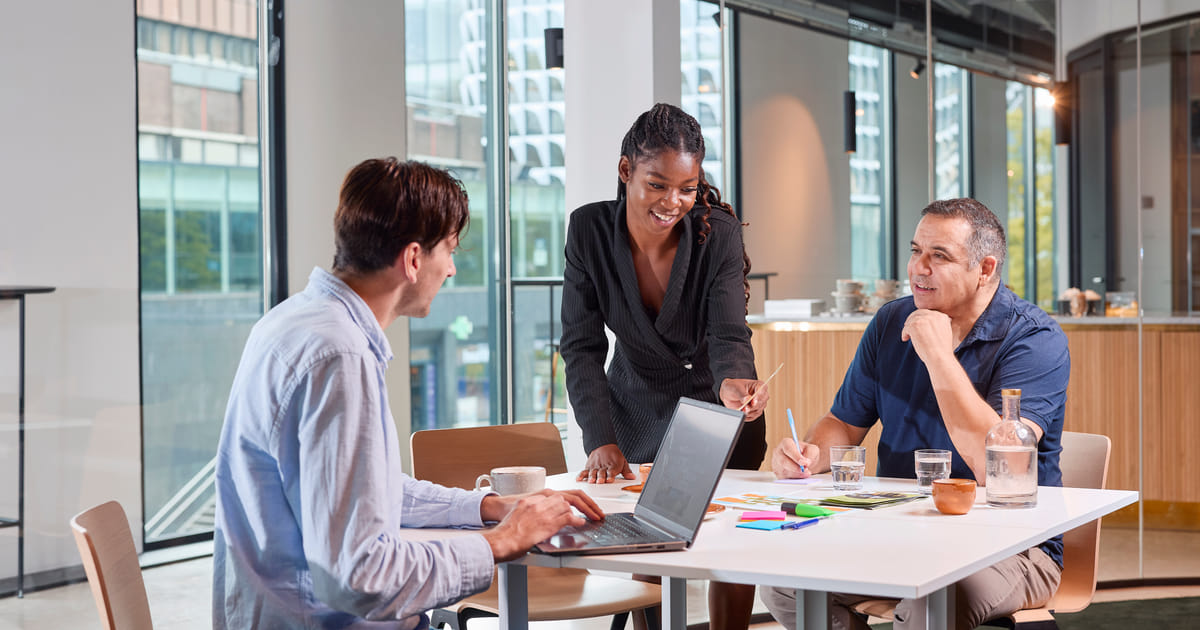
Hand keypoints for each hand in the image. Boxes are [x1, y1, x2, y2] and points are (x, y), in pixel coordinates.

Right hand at [481, 489, 602, 561]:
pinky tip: (581, 523)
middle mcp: (539, 502)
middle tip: (589, 508)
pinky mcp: (548, 523)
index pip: (553, 495)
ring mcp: (544, 512)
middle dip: (579, 502)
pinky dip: (577, 520)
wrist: (501, 539)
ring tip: (590, 515)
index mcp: (531, 499)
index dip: (565, 501)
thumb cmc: (506, 531)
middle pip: (564, 497)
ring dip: (581, 510)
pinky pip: (568, 518)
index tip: (571, 506)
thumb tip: (534, 520)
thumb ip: (528, 513)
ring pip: (568, 504)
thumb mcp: (517, 515)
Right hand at [577, 444, 633, 482]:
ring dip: (592, 477)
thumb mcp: (623, 461)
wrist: (603, 445)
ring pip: (593, 472)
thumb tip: (632, 477)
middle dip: (600, 477)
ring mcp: (595, 467)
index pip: (611, 471)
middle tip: (599, 481)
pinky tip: (579, 479)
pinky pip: (584, 471)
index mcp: (613, 466)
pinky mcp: (589, 467)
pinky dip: (581, 475)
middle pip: (602, 473)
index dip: (610, 476)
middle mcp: (603, 466)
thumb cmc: (613, 455)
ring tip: (591, 481)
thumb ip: (626, 471)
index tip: (609, 480)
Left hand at [720, 378, 767, 420]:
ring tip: (742, 409)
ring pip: (758, 410)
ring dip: (749, 411)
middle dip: (753, 406)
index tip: (753, 400)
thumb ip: (742, 394)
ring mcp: (759, 404)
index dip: (758, 396)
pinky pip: (754, 416)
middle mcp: (761, 395)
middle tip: (746, 407)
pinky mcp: (755, 411)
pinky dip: (747, 415)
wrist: (728, 394)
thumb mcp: (736, 388)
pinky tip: (742, 412)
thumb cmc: (733, 387)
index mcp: (758, 385)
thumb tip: (747, 399)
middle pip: (762, 402)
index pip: (762, 390)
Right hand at [771, 437, 817, 478]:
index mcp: (785, 443)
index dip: (796, 456)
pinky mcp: (778, 473)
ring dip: (797, 474)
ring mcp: (776, 463)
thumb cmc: (806, 452)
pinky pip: (784, 478)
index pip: (788, 449)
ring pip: (784, 471)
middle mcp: (778, 452)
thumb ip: (811, 453)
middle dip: (796, 468)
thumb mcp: (812, 449)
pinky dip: (794, 479)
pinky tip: (801, 476)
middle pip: (783, 461)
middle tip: (806, 470)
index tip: (804, 462)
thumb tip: (806, 463)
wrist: (804, 460)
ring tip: (806, 473)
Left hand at [901, 309, 954, 364]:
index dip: (921, 318)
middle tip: (907, 326)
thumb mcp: (943, 333)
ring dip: (908, 328)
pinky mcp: (915, 324)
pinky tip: (905, 339)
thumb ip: (937, 326)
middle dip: (912, 319)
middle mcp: (934, 315)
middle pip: (919, 313)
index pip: (928, 313)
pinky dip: (904, 333)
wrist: (940, 357)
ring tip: (907, 336)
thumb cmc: (941, 351)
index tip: (917, 324)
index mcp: (943, 317)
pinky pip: (906, 327)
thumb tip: (924, 325)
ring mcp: (924, 319)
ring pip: (911, 320)